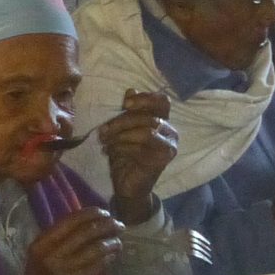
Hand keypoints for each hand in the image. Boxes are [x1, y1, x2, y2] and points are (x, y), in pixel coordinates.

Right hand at [17, 207, 124, 274]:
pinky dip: (109, 256)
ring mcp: (65, 268)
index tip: (104, 212)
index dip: (90, 214)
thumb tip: (89, 222)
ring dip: (111, 241)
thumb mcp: (43, 255)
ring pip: (95, 247)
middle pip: (85, 231)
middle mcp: (52, 253)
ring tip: (118, 240)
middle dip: (106, 225)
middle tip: (118, 224)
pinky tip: (114, 254)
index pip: (69, 220)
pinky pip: (98, 264)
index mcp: (42, 243)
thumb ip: (60, 239)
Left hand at [98, 89, 177, 225]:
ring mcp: (169, 147)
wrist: (128, 184)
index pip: (162, 102)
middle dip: (121, 122)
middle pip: (148, 117)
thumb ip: (129, 112)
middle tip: (103, 130)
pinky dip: (122, 148)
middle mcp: (170, 132)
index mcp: (163, 121)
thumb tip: (131, 91)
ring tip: (106, 141)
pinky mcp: (163, 160)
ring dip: (121, 135)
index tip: (126, 103)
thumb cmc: (126, 155)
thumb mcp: (123, 129)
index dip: (145, 99)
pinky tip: (111, 152)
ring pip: (145, 131)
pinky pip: (141, 148)